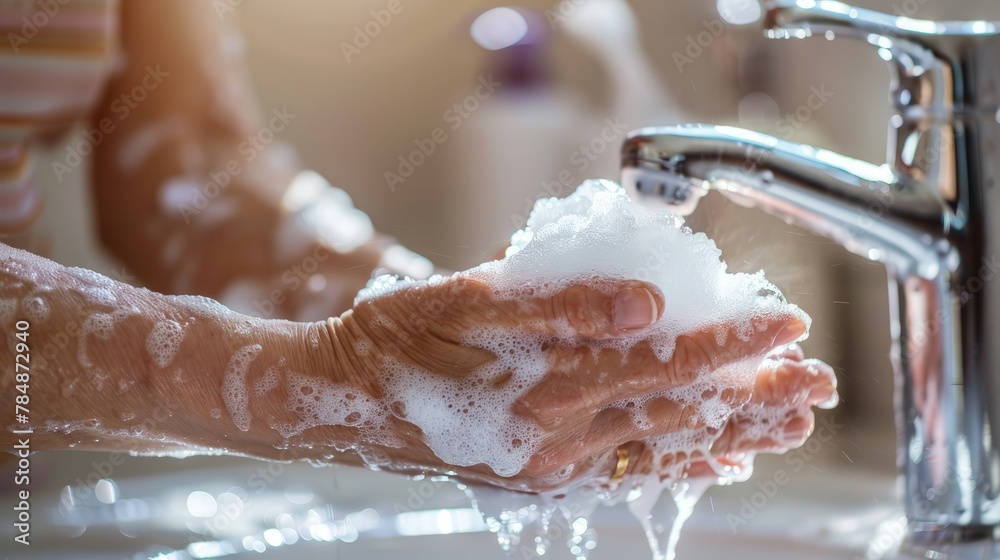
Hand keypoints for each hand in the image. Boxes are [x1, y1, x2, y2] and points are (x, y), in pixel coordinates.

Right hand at [326, 274, 822, 491]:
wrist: (339, 400)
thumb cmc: (394, 338)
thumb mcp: (464, 301)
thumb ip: (558, 304)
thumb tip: (647, 304)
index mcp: (545, 389)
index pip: (664, 363)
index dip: (730, 340)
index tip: (785, 320)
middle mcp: (558, 441)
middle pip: (679, 414)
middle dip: (754, 396)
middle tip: (817, 382)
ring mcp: (551, 469)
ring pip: (662, 449)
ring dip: (733, 435)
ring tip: (789, 424)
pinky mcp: (540, 479)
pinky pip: (626, 475)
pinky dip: (678, 466)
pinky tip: (714, 463)